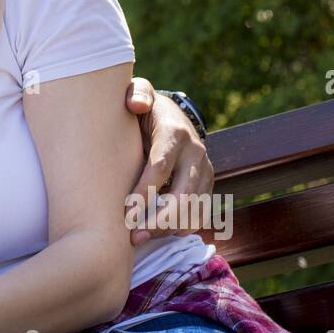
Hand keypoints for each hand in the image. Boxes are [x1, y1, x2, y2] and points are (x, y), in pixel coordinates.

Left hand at [123, 77, 213, 246]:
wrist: (173, 115)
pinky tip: (158, 235)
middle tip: (133, 236)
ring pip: (194, 209)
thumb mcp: (141, 93)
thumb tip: (135, 104)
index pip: (160, 167)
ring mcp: (205, 170)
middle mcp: (196, 154)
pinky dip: (181, 227)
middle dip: (158, 220)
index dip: (144, 192)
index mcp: (176, 134)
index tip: (126, 214)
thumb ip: (137, 93)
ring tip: (140, 238)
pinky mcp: (208, 184)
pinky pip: (200, 212)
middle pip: (183, 195)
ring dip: (168, 228)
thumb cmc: (146, 109)